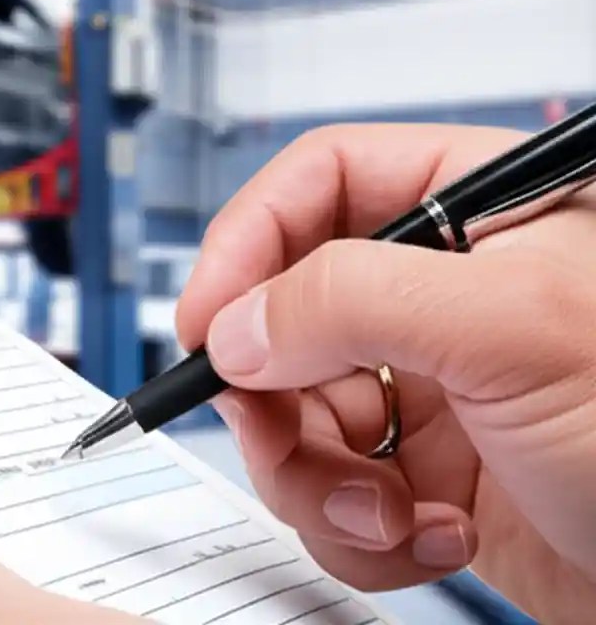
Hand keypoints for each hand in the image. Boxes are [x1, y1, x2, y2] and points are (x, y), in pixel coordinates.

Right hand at [174, 123, 595, 622]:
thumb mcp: (512, 329)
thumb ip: (352, 301)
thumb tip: (235, 327)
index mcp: (479, 215)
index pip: (321, 182)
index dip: (248, 241)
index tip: (207, 318)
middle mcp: (444, 296)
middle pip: (286, 312)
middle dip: (272, 393)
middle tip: (275, 431)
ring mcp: (431, 388)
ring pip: (295, 413)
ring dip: (316, 479)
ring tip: (384, 510)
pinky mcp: (427, 474)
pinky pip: (333, 490)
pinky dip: (358, 529)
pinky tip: (429, 536)